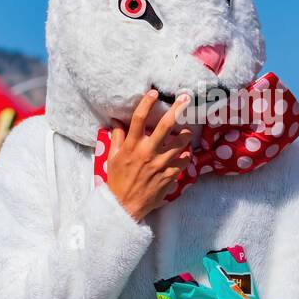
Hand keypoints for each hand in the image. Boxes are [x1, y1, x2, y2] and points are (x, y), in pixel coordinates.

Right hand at [105, 90, 193, 221]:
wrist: (124, 205)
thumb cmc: (117, 180)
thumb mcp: (112, 157)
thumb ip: (117, 137)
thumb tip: (116, 121)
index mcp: (132, 146)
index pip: (138, 119)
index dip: (146, 103)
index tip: (153, 92)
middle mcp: (147, 152)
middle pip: (165, 126)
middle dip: (177, 109)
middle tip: (186, 98)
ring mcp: (160, 164)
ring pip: (181, 143)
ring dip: (185, 135)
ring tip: (186, 132)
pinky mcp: (170, 176)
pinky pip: (184, 161)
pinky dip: (185, 156)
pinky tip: (183, 154)